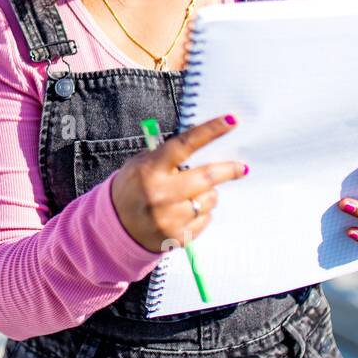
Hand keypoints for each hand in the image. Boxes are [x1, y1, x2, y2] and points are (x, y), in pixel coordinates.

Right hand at [110, 114, 249, 252]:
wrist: (116, 227)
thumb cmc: (133, 188)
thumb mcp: (140, 165)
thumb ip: (166, 155)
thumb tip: (203, 142)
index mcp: (150, 170)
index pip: (184, 145)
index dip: (210, 131)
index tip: (232, 120)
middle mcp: (160, 194)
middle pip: (207, 177)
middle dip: (228, 170)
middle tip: (241, 168)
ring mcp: (170, 218)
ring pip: (209, 199)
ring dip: (209, 193)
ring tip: (193, 195)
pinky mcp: (178, 237)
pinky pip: (206, 219)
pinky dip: (202, 213)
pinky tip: (185, 212)